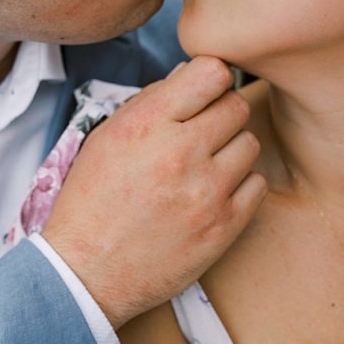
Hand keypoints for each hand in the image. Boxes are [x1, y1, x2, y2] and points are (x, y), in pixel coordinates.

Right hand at [41, 56, 265, 328]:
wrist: (87, 272)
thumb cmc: (91, 203)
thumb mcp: (106, 140)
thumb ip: (150, 104)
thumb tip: (190, 75)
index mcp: (145, 126)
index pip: (210, 72)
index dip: (208, 79)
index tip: (200, 93)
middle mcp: (180, 153)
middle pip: (236, 105)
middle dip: (219, 114)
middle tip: (199, 134)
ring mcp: (206, 191)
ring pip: (249, 143)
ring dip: (230, 150)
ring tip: (201, 168)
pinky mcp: (225, 225)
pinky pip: (256, 184)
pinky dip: (239, 185)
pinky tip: (210, 194)